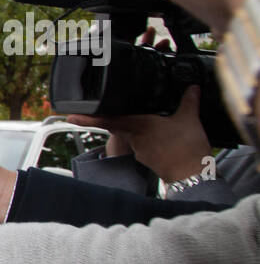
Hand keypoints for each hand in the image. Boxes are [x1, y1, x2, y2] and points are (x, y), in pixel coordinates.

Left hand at [67, 85, 211, 182]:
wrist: (192, 175)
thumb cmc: (188, 149)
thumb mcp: (189, 120)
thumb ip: (189, 102)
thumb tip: (192, 88)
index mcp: (140, 126)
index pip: (109, 120)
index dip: (89, 118)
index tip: (71, 116)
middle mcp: (134, 138)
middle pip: (115, 125)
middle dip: (105, 119)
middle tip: (93, 114)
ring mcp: (138, 150)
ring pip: (128, 134)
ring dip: (132, 128)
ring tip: (146, 122)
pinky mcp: (145, 158)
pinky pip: (140, 144)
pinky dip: (144, 138)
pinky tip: (157, 136)